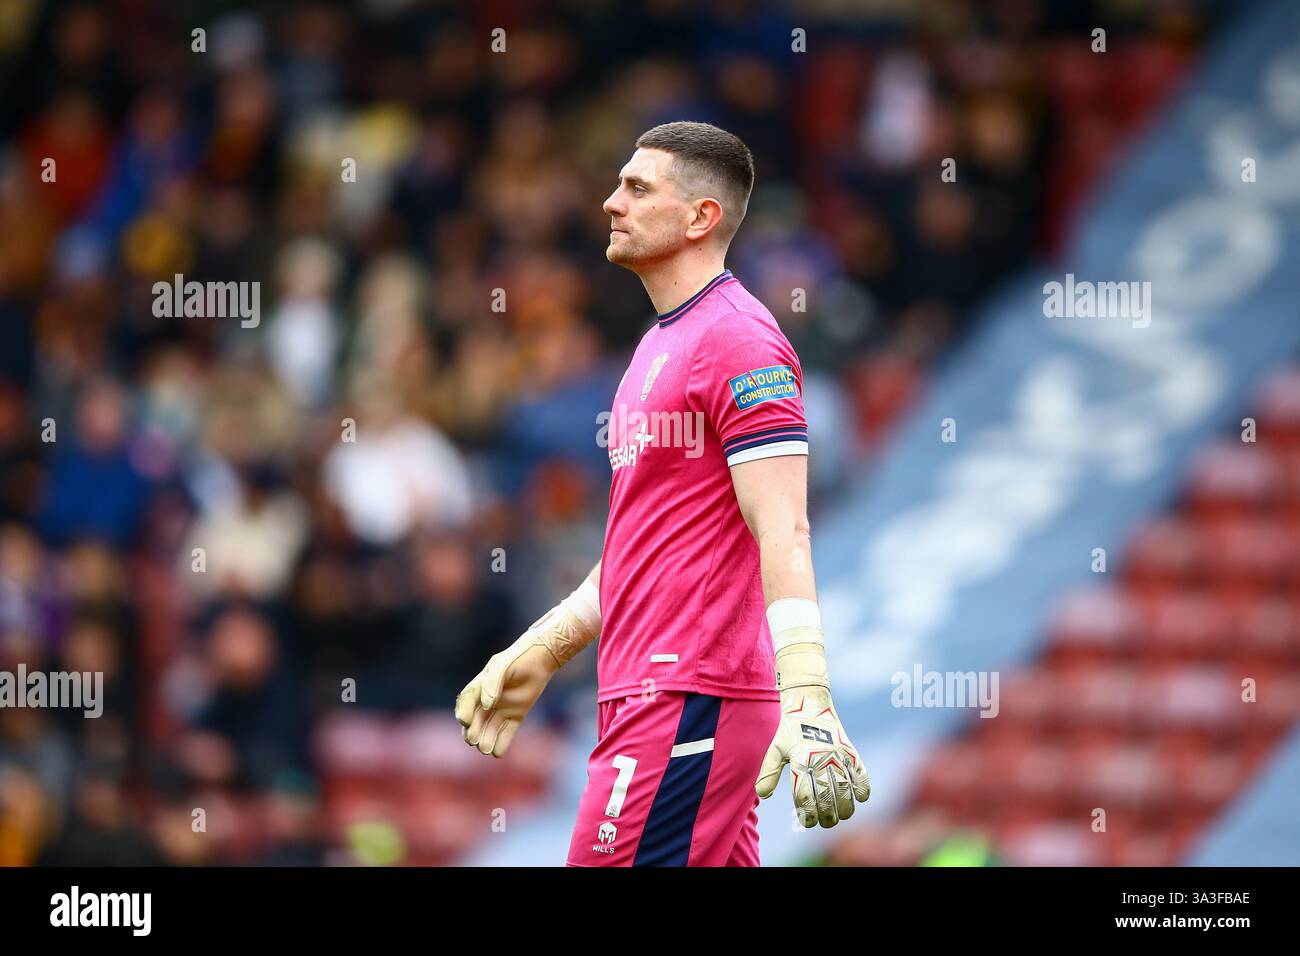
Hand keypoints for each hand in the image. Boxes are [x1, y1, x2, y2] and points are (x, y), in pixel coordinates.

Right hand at [455, 603, 590, 756]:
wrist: (538, 658)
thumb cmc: (516, 659)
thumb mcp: (501, 666)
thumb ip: (492, 682)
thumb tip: (488, 705)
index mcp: (479, 687)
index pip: (467, 704)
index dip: (464, 714)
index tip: (465, 722)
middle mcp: (488, 701)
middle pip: (477, 720)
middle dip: (473, 732)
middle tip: (474, 741)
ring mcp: (502, 708)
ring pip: (490, 728)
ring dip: (486, 740)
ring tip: (485, 749)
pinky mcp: (516, 714)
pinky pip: (507, 731)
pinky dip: (502, 743)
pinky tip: (498, 753)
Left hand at [755, 643, 869, 827]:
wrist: (809, 703)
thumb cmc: (790, 730)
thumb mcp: (776, 749)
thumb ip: (769, 772)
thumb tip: (763, 795)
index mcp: (799, 759)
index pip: (804, 795)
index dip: (807, 814)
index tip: (807, 822)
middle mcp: (819, 758)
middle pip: (826, 796)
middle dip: (826, 815)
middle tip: (825, 823)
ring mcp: (837, 754)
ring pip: (845, 788)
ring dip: (845, 807)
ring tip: (841, 816)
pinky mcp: (850, 749)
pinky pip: (861, 772)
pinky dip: (863, 787)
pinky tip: (860, 798)